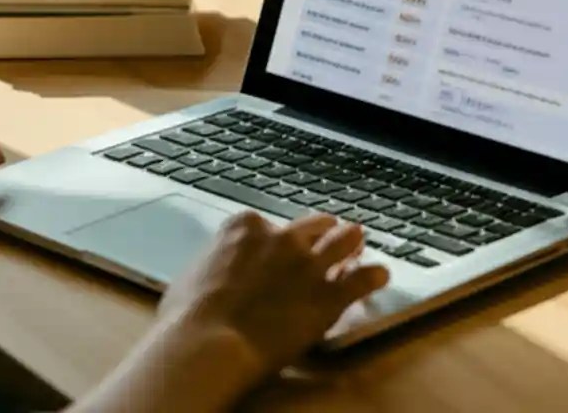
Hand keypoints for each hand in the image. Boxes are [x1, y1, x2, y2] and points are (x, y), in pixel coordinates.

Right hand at [159, 212, 389, 383]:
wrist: (208, 342)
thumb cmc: (188, 318)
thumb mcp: (192, 278)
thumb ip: (214, 267)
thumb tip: (211, 276)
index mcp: (245, 228)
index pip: (268, 224)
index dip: (274, 240)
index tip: (274, 250)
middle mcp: (282, 237)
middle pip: (314, 225)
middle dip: (321, 233)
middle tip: (326, 241)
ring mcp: (310, 263)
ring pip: (346, 240)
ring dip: (352, 244)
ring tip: (357, 248)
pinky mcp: (330, 294)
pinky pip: (366, 277)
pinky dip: (374, 276)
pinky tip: (379, 277)